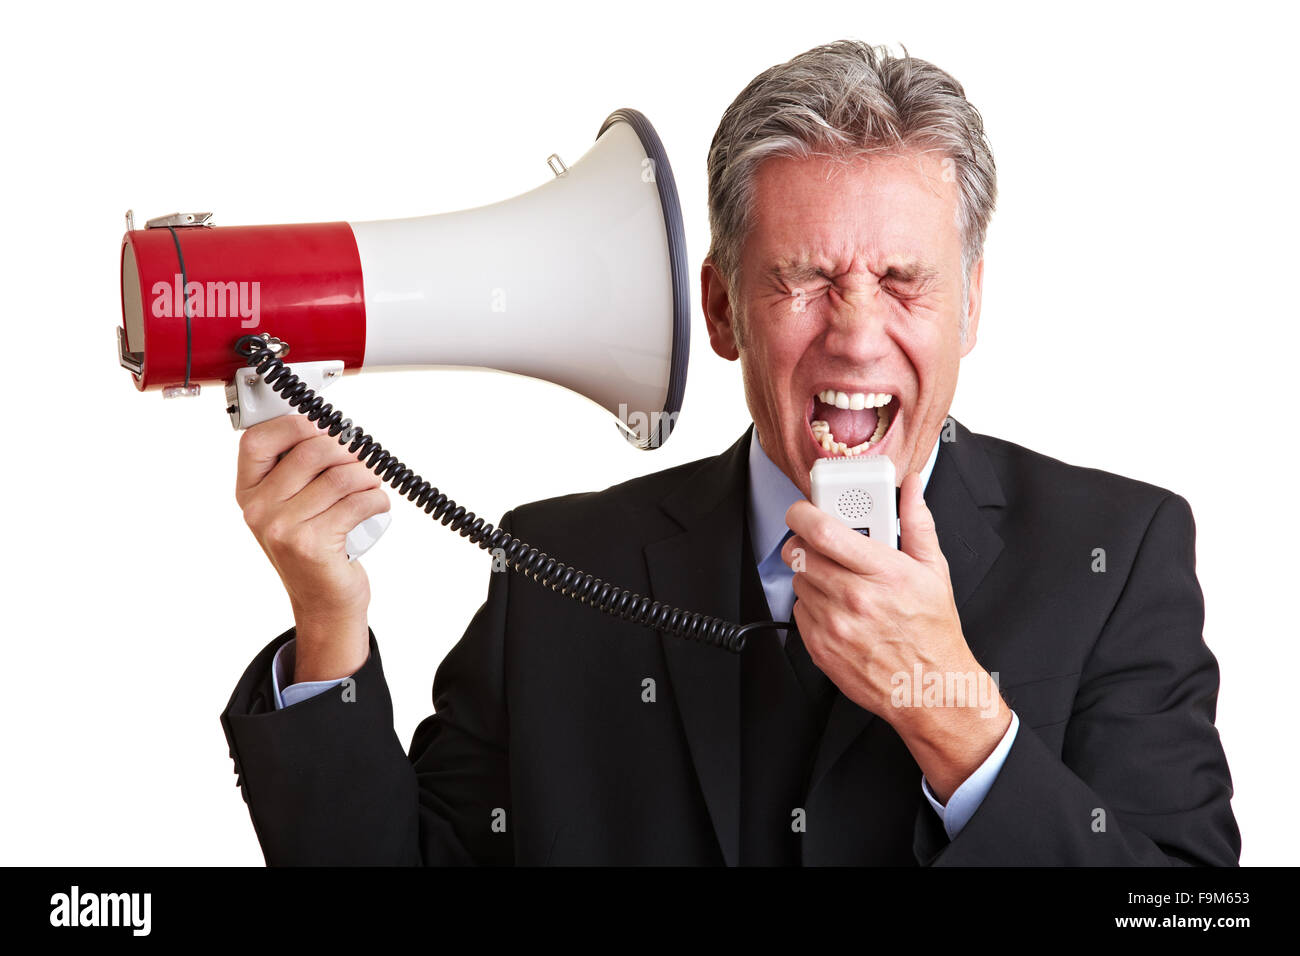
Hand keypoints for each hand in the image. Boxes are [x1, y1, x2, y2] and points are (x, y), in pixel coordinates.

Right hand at [235, 414, 388, 680]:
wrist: (323, 601)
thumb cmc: (313, 546)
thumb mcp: (290, 506)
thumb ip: (295, 469)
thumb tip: (328, 424)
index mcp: (248, 492)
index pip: (258, 440)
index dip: (295, 425)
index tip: (324, 428)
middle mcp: (258, 509)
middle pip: (312, 451)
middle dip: (348, 450)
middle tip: (361, 460)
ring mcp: (282, 528)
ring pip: (341, 476)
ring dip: (368, 476)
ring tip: (370, 487)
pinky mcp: (312, 544)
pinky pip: (358, 502)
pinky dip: (377, 500)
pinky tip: (376, 506)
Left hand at [781, 472, 1008, 800]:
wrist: (928, 688)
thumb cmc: (932, 630)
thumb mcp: (933, 570)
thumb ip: (917, 522)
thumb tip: (912, 487)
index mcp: (882, 572)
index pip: (822, 531)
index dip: (803, 513)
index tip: (803, 509)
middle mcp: (854, 597)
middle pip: (800, 553)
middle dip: (804, 541)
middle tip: (821, 543)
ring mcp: (834, 625)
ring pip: (797, 580)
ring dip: (811, 574)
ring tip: (839, 579)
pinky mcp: (819, 647)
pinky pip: (798, 609)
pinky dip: (811, 603)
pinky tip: (837, 607)